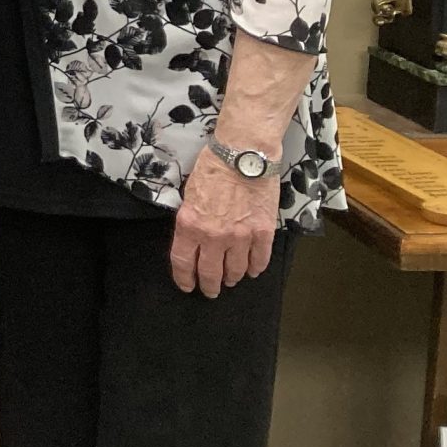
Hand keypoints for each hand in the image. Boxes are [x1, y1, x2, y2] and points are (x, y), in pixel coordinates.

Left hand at [170, 146, 279, 296]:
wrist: (242, 156)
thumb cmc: (212, 168)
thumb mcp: (189, 194)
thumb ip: (191, 219)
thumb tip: (194, 236)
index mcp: (190, 225)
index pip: (183, 262)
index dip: (185, 279)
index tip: (187, 286)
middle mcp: (214, 236)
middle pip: (210, 272)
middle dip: (210, 285)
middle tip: (211, 291)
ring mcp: (240, 237)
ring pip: (236, 270)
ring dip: (232, 277)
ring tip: (231, 279)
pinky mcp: (263, 233)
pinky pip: (260, 259)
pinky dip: (256, 268)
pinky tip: (253, 270)